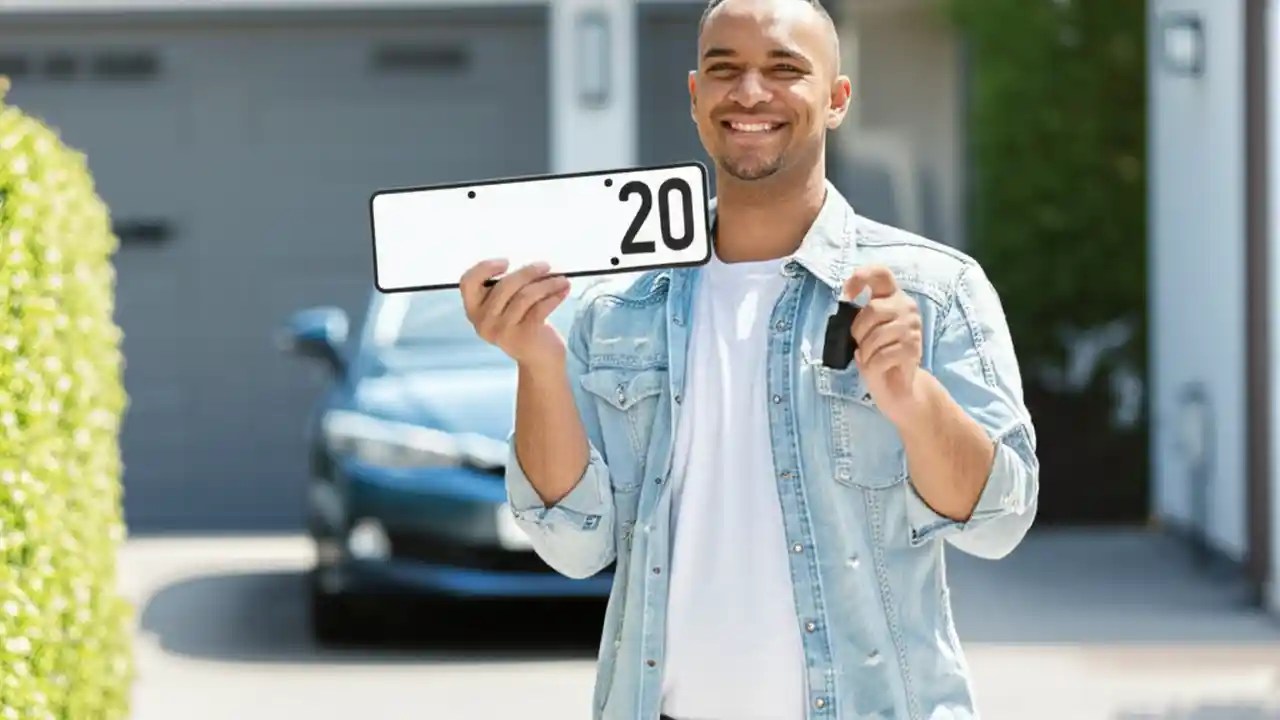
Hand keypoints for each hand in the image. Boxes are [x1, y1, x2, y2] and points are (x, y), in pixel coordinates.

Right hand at [460, 259, 571, 371]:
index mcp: (474, 310)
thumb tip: (533, 265)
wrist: (539, 358)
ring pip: (525, 295)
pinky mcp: (522, 337)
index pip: (468, 282)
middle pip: (504, 285)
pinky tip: (564, 290)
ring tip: (562, 279)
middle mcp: (483, 322)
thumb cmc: (524, 324)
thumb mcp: (507, 306)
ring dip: (547, 284)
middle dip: (528, 272)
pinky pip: (540, 308)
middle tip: (546, 266)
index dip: (484, 268)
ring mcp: (501, 331)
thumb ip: (508, 287)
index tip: (506, 262)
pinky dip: (554, 296)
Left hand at [844, 265, 923, 423]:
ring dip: (866, 351)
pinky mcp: (913, 348)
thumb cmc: (877, 355)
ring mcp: (913, 327)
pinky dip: (873, 364)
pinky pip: (882, 355)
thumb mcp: (865, 331)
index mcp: (893, 297)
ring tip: (870, 357)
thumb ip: (860, 315)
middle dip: (858, 330)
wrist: (897, 386)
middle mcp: (907, 307)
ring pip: (876, 334)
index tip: (847, 294)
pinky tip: (877, 367)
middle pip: (872, 309)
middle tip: (860, 344)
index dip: (861, 277)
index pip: (881, 274)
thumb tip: (846, 303)